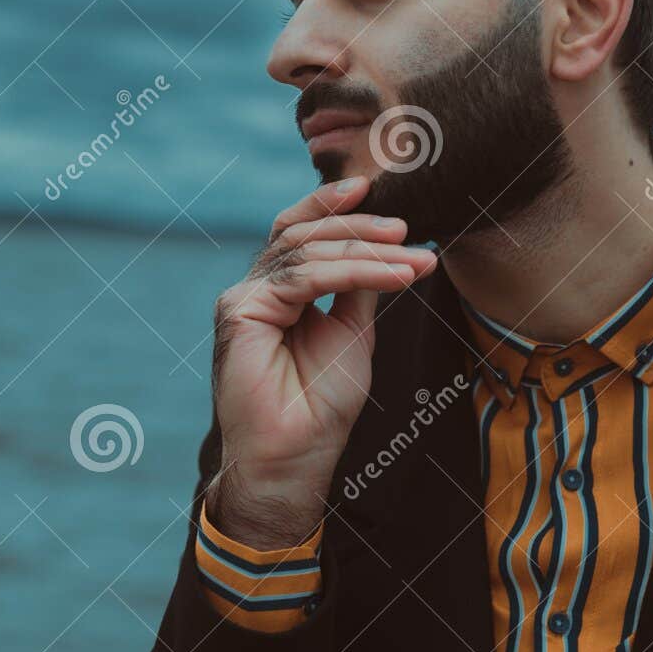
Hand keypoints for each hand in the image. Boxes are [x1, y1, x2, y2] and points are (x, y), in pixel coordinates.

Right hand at [206, 176, 437, 547]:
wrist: (295, 458)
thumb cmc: (321, 408)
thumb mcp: (352, 335)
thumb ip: (358, 289)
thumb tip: (384, 245)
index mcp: (277, 294)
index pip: (301, 236)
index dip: (332, 208)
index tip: (377, 193)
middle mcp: (255, 291)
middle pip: (302, 234)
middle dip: (357, 225)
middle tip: (406, 228)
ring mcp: (243, 299)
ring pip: (306, 251)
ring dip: (366, 249)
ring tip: (412, 256)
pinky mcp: (240, 311)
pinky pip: (305, 278)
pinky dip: (355, 272)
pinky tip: (395, 276)